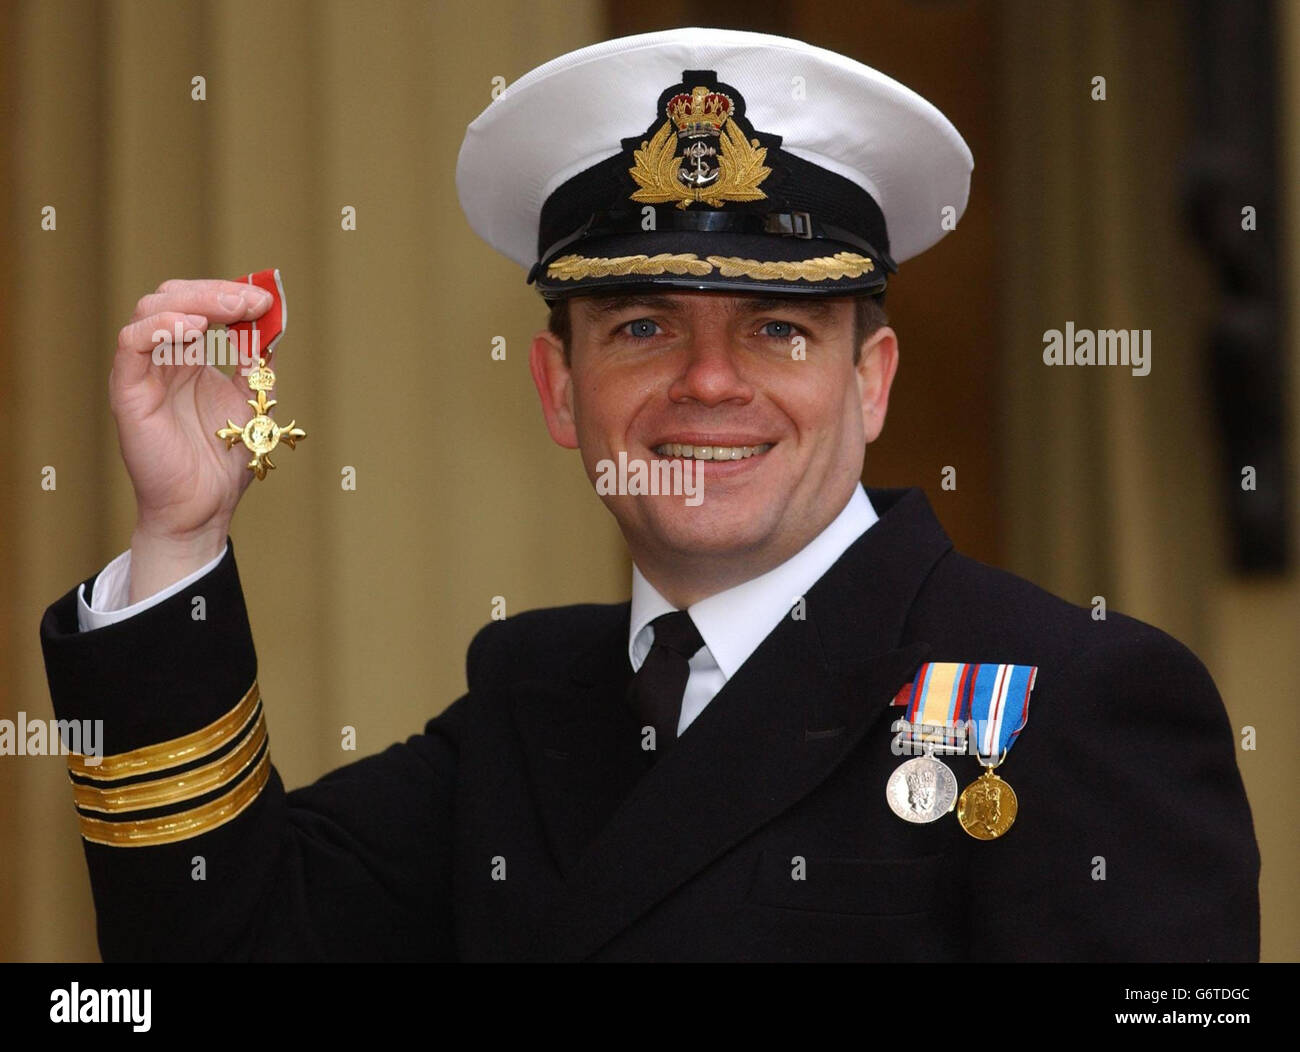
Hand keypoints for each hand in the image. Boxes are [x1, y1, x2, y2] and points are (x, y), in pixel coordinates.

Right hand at [111, 278, 276, 598]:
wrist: (204, 506)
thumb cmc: (224, 459)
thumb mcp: (251, 399)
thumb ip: (256, 361)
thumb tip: (271, 320)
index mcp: (188, 357)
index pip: (199, 303)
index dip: (230, 294)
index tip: (265, 299)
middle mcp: (162, 359)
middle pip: (174, 297)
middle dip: (216, 292)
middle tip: (251, 301)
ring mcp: (143, 372)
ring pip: (151, 311)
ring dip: (194, 301)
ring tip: (229, 310)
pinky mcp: (128, 391)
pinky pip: (132, 344)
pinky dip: (160, 327)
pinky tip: (193, 327)